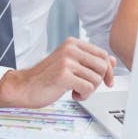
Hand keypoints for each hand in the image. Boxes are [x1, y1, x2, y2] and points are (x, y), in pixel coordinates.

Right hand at [0, 37, 115, 107]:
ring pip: (96, 78)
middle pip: (102, 66)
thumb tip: (112, 61)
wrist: (25, 87)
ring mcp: (66, 61)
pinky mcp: (63, 75)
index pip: (103, 54)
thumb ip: (90, 61)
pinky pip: (88, 88)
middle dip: (98, 81)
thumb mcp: (71, 65)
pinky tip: (73, 94)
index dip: (108, 70)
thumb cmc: (48, 77)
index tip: (106, 81)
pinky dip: (84, 95)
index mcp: (73, 43)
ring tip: (76, 90)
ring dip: (89, 90)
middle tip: (86, 87)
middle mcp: (70, 48)